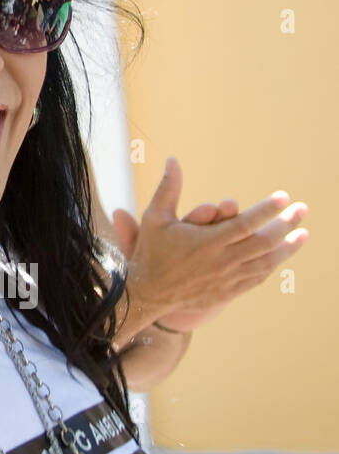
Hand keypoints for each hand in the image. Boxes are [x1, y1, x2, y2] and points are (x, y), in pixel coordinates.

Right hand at [111, 157, 307, 332]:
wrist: (149, 293)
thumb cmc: (152, 250)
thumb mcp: (154, 217)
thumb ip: (168, 188)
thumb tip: (173, 159)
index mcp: (206, 242)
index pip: (245, 224)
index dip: (266, 210)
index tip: (284, 197)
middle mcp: (221, 261)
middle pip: (264, 242)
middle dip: (287, 224)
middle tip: (302, 209)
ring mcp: (228, 278)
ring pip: (267, 262)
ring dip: (288, 247)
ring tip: (303, 234)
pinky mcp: (230, 290)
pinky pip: (258, 276)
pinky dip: (273, 264)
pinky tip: (281, 254)